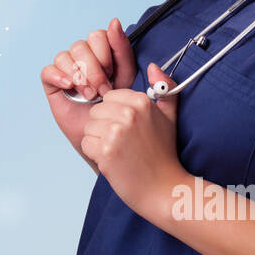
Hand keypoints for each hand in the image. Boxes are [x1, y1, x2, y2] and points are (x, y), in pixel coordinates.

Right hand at [41, 18, 137, 167]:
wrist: (109, 139)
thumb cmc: (120, 112)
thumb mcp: (129, 79)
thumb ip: (126, 52)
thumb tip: (114, 22)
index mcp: (103, 55)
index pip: (100, 36)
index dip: (107, 50)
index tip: (113, 71)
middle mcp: (84, 60)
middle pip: (82, 44)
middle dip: (95, 67)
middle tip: (103, 90)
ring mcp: (67, 72)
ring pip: (66, 55)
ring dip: (80, 75)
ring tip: (90, 95)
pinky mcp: (53, 85)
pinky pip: (48, 70)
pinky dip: (59, 75)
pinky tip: (71, 87)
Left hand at [80, 63, 186, 220]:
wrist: (163, 188)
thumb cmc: (163, 153)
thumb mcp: (169, 116)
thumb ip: (164, 87)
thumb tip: (154, 66)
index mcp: (141, 101)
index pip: (108, 96)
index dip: (114, 114)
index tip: (129, 129)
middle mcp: (128, 113)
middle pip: (96, 111)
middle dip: (104, 127)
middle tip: (123, 143)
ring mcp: (116, 131)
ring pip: (88, 127)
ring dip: (98, 141)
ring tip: (119, 152)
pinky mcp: (106, 150)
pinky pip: (86, 143)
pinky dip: (95, 154)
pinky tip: (113, 161)